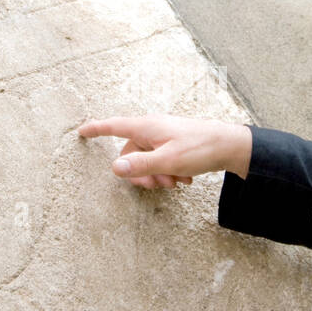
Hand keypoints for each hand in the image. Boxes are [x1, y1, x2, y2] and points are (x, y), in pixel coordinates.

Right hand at [77, 114, 251, 188]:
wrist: (231, 146)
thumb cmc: (200, 148)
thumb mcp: (167, 161)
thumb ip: (140, 165)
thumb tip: (114, 168)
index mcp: (147, 128)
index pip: (114, 126)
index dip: (96, 129)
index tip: (80, 131)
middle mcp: (153, 130)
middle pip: (131, 154)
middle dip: (141, 173)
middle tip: (159, 184)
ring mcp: (164, 138)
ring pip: (147, 161)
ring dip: (158, 175)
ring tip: (177, 181)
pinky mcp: (174, 146)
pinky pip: (161, 162)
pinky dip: (169, 172)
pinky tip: (185, 178)